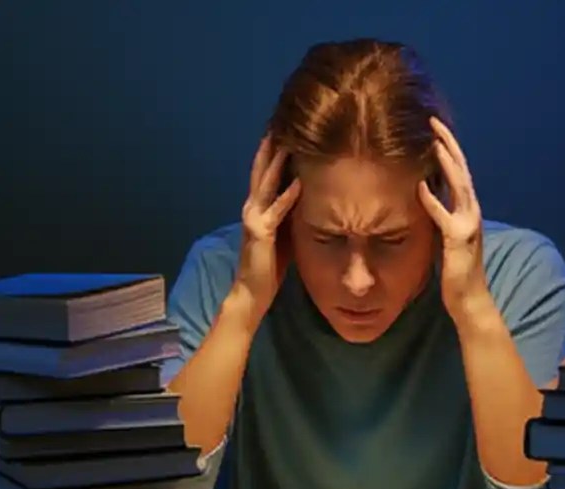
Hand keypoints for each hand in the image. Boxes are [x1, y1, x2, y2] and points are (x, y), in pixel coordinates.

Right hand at [235, 135, 300, 327]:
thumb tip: (312, 193)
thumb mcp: (286, 230)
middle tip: (281, 120)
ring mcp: (254, 218)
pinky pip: (277, 210)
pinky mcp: (260, 233)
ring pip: (265, 183)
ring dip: (277, 161)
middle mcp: (252, 206)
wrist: (253, 291)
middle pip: (262, 169)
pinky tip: (300, 182)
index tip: (285, 128)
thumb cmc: (272, 263)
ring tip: (288, 139)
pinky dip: (288, 195)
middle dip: (271, 145)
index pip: (266, 171)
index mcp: (259, 205)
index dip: (273, 149)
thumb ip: (293, 211)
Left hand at [417, 117, 488, 320]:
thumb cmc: (456, 268)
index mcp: (468, 209)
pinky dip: (433, 200)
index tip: (435, 127)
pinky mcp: (458, 240)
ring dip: (447, 163)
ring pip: (460, 186)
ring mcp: (468, 224)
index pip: (459, 171)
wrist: (469, 298)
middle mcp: (472, 212)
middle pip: (462, 170)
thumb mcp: (447, 233)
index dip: (449, 147)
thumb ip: (441, 212)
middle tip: (435, 121)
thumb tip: (426, 190)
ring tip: (434, 142)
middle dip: (449, 144)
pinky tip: (421, 187)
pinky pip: (444, 216)